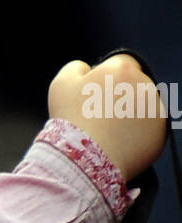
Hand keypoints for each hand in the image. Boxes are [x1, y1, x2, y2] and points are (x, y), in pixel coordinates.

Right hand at [48, 54, 166, 181]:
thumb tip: (86, 68)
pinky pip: (148, 129)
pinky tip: (117, 142)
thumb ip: (76, 67)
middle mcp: (144, 85)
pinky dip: (136, 134)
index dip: (106, 78)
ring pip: (143, 107)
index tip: (95, 94)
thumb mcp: (62, 84)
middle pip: (134, 85)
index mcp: (122, 69)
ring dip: (130, 114)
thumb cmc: (71, 120)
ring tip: (108, 131)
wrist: (85, 159)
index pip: (120, 63)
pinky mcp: (160, 133)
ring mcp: (155, 110)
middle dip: (120, 96)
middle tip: (99, 116)